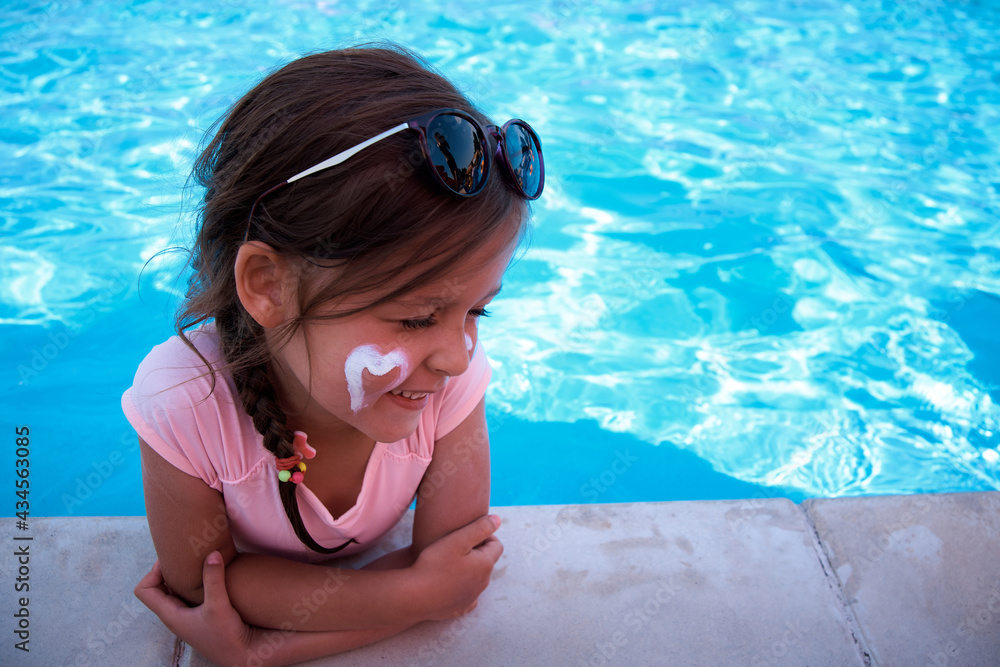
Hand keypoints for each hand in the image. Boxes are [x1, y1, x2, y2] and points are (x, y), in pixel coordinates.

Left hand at [135, 552, 282, 665]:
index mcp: (170, 615)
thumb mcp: (219, 606)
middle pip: (157, 587)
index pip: (144, 590)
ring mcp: (187, 616)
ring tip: (196, 563)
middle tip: (184, 556)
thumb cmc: (226, 637)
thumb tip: (212, 554)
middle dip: (167, 570)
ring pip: (173, 591)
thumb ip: (214, 580)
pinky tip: (209, 576)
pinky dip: (194, 583)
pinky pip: (188, 595)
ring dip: (181, 576)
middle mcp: (175, 615)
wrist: (243, 655)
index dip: (152, 572)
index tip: (172, 560)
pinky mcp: (200, 615)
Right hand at [410, 514, 503, 619]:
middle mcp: (483, 583)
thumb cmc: (435, 564)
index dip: (484, 536)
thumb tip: (498, 519)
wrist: (415, 596)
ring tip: (448, 563)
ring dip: (469, 569)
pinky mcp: (461, 608)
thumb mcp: (457, 540)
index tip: (466, 535)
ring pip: (477, 578)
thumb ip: (480, 528)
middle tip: (455, 547)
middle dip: (476, 553)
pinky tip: (448, 583)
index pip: (496, 545)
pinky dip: (461, 587)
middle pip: (486, 562)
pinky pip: (467, 595)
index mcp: (485, 565)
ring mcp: (472, 597)